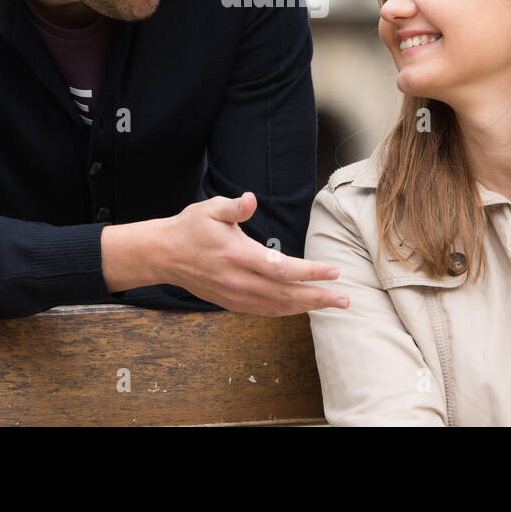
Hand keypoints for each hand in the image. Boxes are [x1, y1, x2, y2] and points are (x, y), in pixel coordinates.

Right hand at [161, 192, 348, 316]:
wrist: (165, 255)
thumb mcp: (210, 209)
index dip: (309, 272)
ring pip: (278, 307)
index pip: (281, 269)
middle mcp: (239, 281)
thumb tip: (250, 199)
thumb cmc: (191, 228)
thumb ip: (234, 207)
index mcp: (238, 256)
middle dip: (318, 297)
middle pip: (286, 295)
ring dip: (307, 307)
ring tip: (333, 304)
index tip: (334, 271)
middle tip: (345, 298)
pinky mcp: (232, 303)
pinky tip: (303, 308)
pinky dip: (287, 312)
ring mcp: (235, 295)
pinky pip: (265, 312)